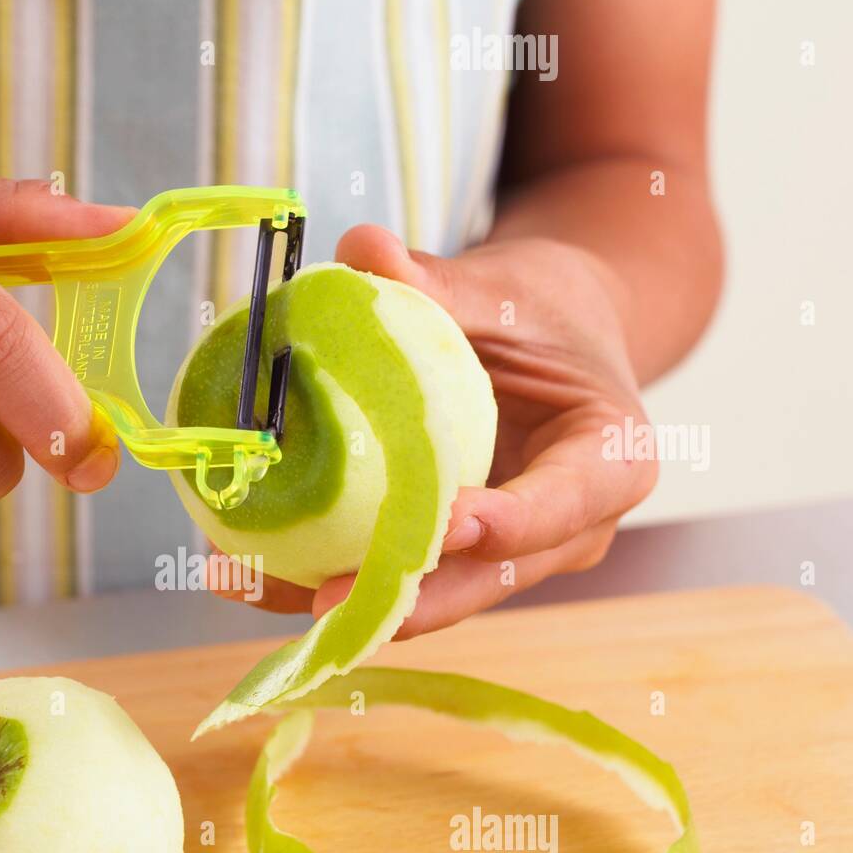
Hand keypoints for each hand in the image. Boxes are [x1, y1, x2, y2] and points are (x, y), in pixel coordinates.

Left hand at [221, 225, 658, 635]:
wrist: (555, 341)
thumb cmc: (545, 310)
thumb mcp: (505, 288)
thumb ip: (441, 283)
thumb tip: (360, 250)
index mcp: (610, 462)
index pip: (562, 505)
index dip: (506, 525)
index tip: (447, 523)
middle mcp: (568, 530)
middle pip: (488, 579)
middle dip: (405, 598)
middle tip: (321, 601)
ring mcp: (510, 556)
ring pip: (431, 597)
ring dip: (340, 602)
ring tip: (248, 586)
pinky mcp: (454, 561)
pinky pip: (393, 579)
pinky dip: (321, 577)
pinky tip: (242, 572)